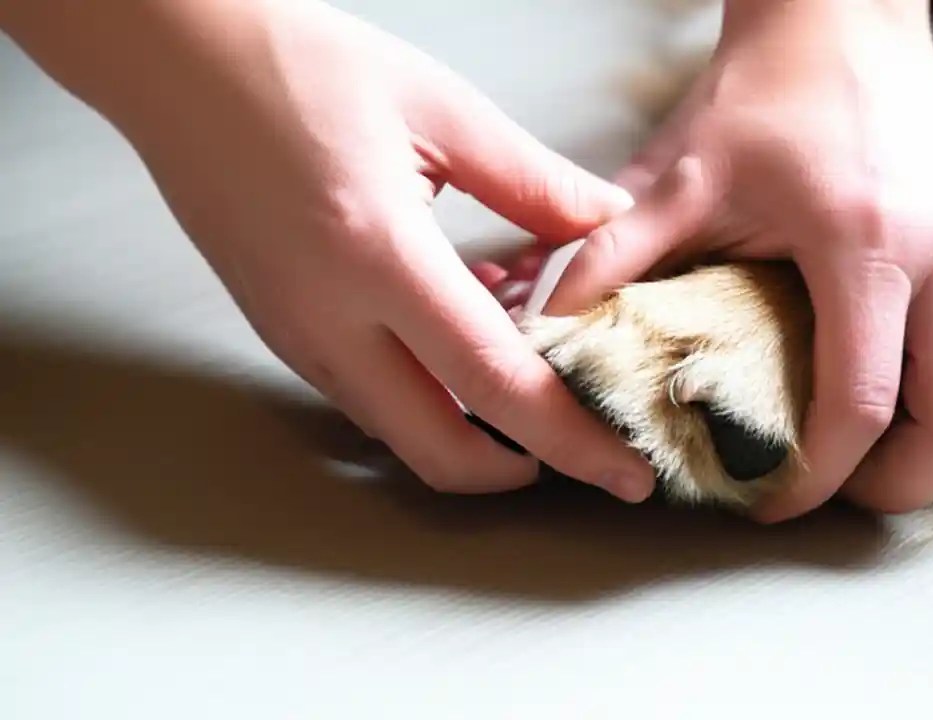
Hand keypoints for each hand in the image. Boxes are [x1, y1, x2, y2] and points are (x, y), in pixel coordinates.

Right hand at [5, 0, 654, 500]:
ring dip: (476, 424)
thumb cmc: (293, 64)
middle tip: (585, 446)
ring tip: (528, 355)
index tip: (625, 472)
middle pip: (440, 450)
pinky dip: (431, 391)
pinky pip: (369, 395)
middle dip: (523, 469)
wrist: (177, 61)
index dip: (571, 441)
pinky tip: (465, 326)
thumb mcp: (437, 106)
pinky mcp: (283, 332)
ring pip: (402, 430)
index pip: (495, 386)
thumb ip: (534, 180)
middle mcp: (328, 319)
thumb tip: (607, 220)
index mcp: (378, 258)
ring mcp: (297, 336)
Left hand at [543, 0, 932, 519]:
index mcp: (864, 242)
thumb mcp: (677, 174)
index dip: (817, 478)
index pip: (860, 405)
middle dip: (907, 482)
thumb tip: (554, 334)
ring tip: (904, 439)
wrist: (843, 14)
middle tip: (851, 489)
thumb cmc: (763, 94)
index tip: (777, 500)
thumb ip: (613, 256)